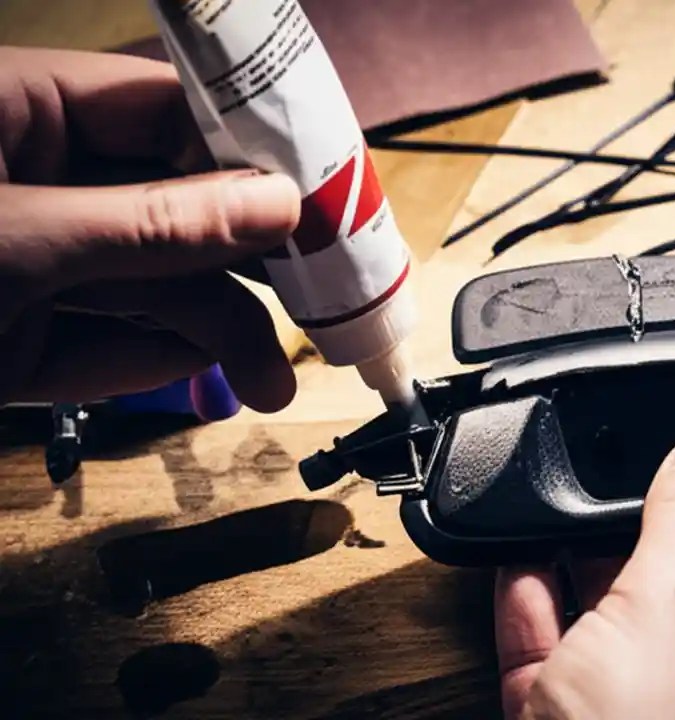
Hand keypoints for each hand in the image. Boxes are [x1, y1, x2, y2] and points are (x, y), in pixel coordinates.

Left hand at [0, 47, 300, 410]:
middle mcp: (34, 182)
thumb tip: (278, 204)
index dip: (249, 147)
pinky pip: (110, 343)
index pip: (164, 109)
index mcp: (16, 112)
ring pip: (148, 284)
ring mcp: (29, 263)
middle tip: (323, 290)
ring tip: (270, 380)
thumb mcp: (20, 241)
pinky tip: (219, 382)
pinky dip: (161, 362)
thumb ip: (154, 225)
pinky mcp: (19, 337)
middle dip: (242, 262)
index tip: (321, 193)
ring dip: (215, 335)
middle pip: (171, 207)